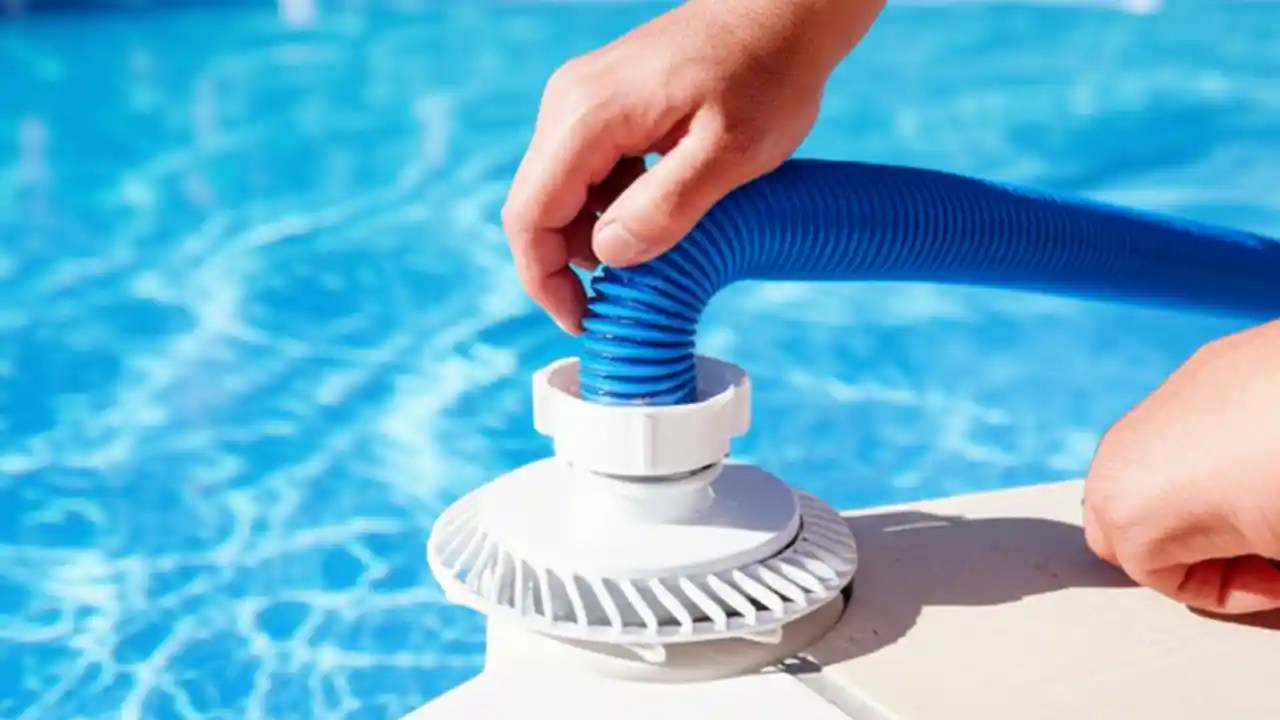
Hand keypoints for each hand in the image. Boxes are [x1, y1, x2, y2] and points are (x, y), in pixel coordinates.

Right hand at [502, 0, 884, 332]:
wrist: (783, 13)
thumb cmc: (767, 73)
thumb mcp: (730, 152)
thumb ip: (668, 206)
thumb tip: (610, 255)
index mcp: (588, 115)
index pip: (529, 214)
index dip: (544, 280)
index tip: (582, 321)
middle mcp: (569, 103)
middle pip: (537, 206)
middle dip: (568, 265)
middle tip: (622, 302)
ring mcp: (582, 99)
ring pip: (561, 192)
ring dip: (595, 236)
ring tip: (655, 258)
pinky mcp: (604, 104)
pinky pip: (586, 170)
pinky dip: (610, 207)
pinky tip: (660, 216)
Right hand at [1084, 319, 1279, 614]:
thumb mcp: (1274, 545)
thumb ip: (1246, 569)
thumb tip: (1263, 560)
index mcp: (1130, 512)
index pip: (1158, 576)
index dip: (1225, 591)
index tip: (1271, 582)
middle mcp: (1120, 458)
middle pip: (1120, 526)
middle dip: (1177, 548)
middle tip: (1242, 556)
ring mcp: (1152, 410)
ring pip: (1140, 473)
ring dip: (1185, 500)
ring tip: (1249, 506)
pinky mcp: (1195, 373)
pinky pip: (1176, 431)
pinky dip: (1206, 455)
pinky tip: (1261, 455)